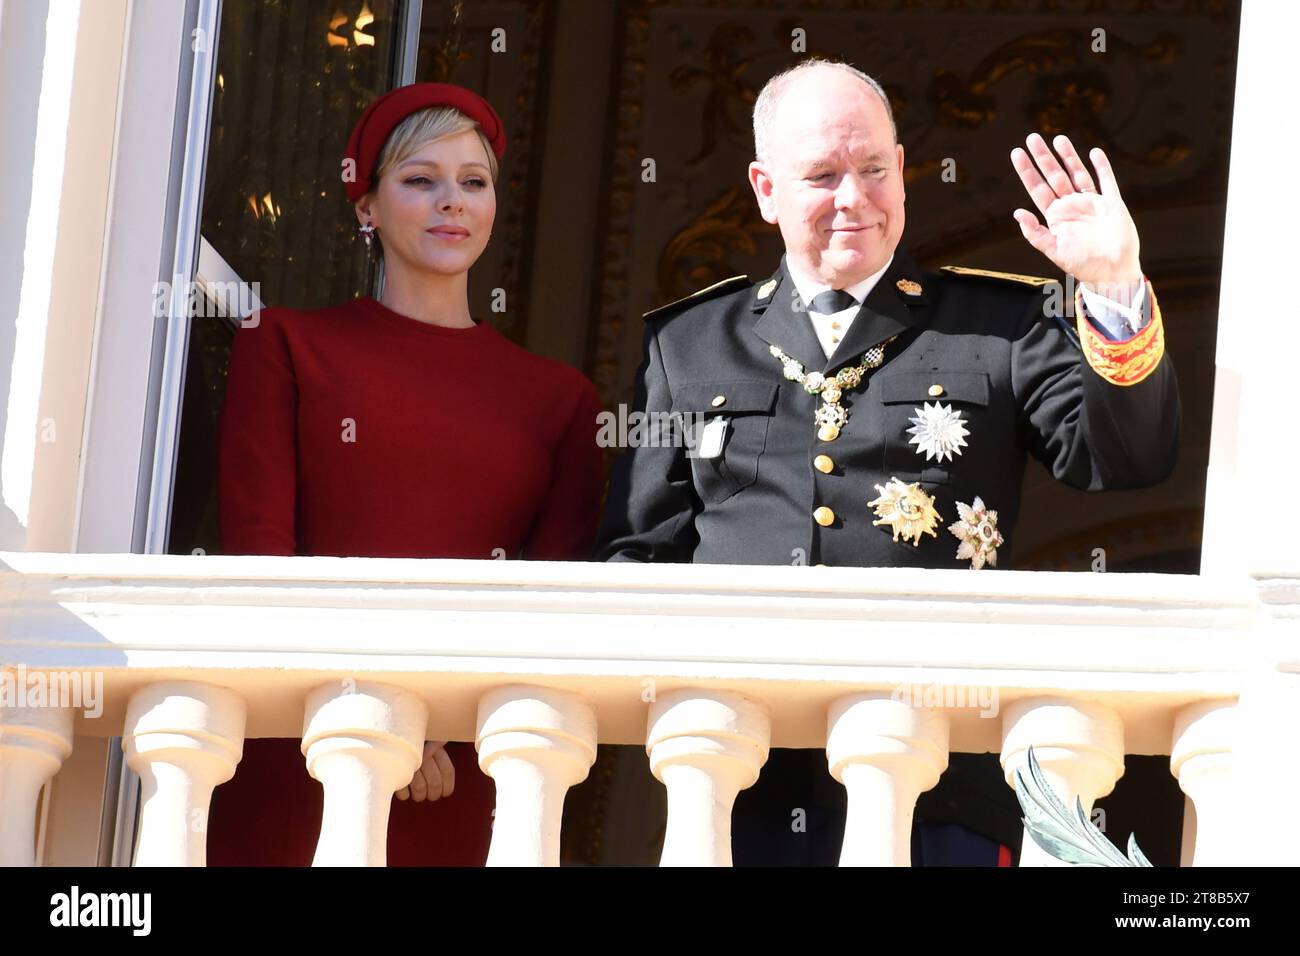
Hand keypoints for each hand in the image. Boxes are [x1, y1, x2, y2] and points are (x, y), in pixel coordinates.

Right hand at [396, 740, 455, 802]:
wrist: (387, 734)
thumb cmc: (411, 739)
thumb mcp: (428, 736)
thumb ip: (437, 745)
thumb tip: (444, 755)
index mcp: (435, 747)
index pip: (447, 771)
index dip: (448, 786)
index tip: (445, 792)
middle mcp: (422, 755)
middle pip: (435, 783)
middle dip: (434, 793)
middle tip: (431, 795)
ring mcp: (407, 765)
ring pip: (420, 789)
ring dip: (420, 795)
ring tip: (418, 794)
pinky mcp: (392, 773)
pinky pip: (403, 793)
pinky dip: (405, 795)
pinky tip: (404, 790)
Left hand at [1010, 133, 1141, 287]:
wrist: (1111, 272)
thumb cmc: (1081, 265)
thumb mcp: (1053, 250)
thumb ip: (1034, 233)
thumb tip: (1017, 213)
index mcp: (1055, 216)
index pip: (1037, 188)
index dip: (1027, 171)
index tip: (1017, 153)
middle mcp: (1071, 206)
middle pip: (1054, 176)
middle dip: (1043, 157)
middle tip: (1032, 138)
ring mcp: (1091, 203)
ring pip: (1077, 173)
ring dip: (1069, 157)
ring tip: (1058, 139)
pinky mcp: (1112, 203)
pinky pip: (1106, 181)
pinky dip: (1101, 167)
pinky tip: (1094, 152)